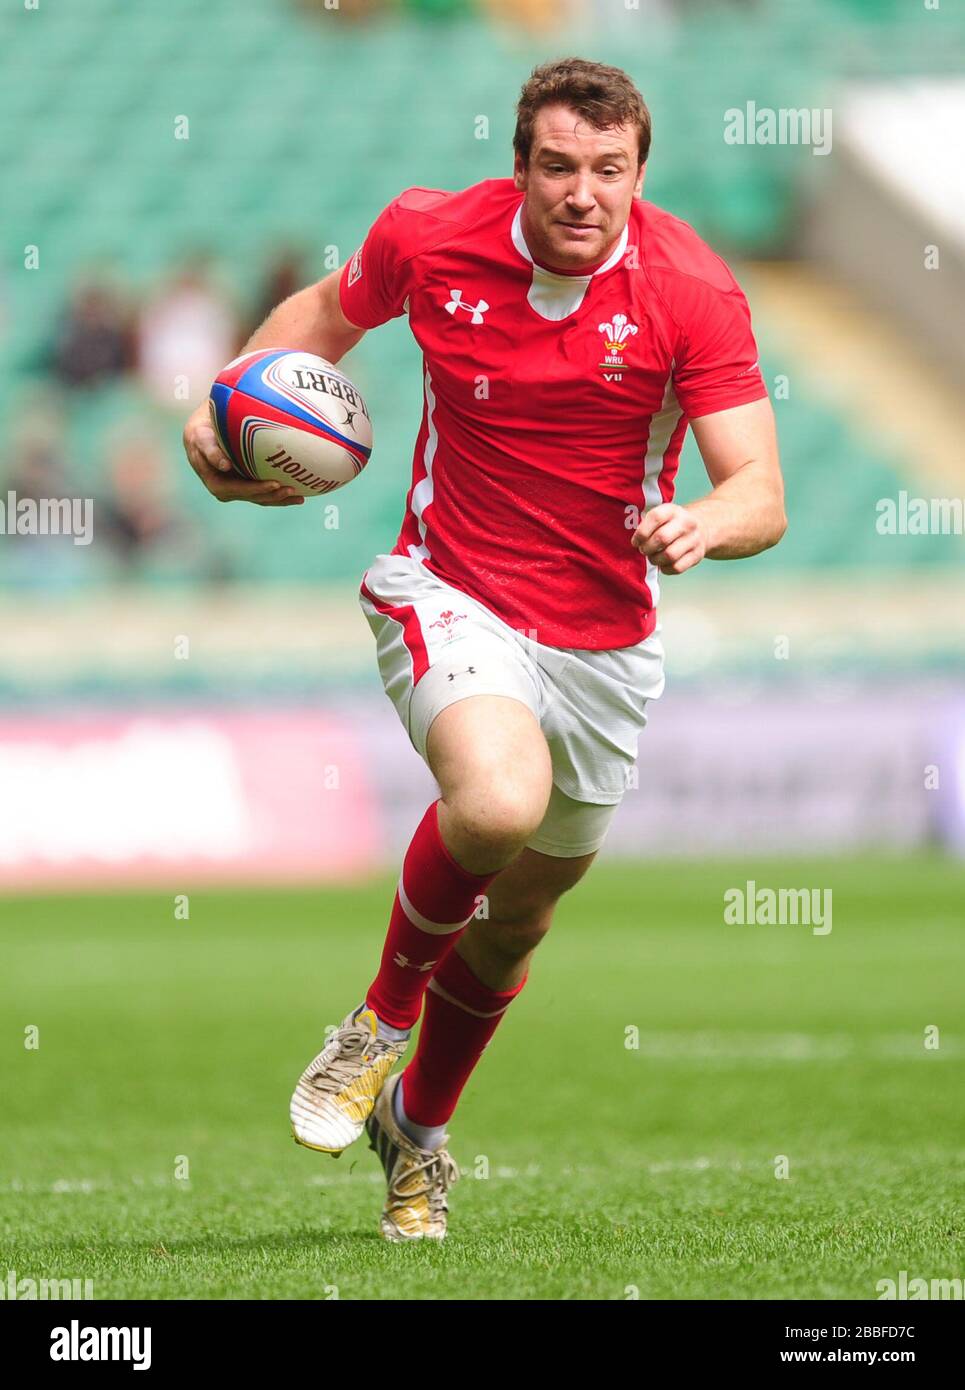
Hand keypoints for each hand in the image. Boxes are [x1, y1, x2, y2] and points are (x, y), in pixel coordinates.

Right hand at [182, 401, 303, 505]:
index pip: (236, 490)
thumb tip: (225, 465)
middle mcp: (227, 488)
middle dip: (272, 495)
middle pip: (253, 496)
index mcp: (215, 481)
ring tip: (298, 496)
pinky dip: (281, 493)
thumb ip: (210, 449)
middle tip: (291, 488)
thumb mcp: (200, 436)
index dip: (255, 489)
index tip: (273, 483)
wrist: (204, 430)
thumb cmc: (202, 430)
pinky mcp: (248, 483)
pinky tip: (300, 494)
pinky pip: (265, 491)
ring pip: (261, 497)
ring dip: (280, 498)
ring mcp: (239, 487)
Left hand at [631, 502, 706, 573]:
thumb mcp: (662, 516)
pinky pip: (677, 567)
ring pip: (669, 555)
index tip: (635, 542)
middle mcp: (686, 523)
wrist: (700, 529)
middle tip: (643, 550)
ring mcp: (694, 539)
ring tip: (652, 557)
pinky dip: (665, 569)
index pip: (655, 517)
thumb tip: (634, 541)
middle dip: (647, 548)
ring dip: (655, 560)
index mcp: (673, 510)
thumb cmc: (671, 525)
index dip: (641, 532)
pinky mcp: (697, 555)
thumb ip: (647, 524)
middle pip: (662, 538)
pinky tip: (662, 564)